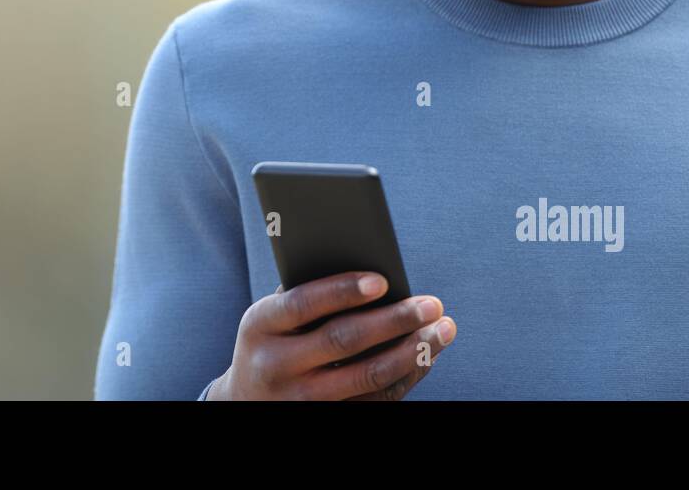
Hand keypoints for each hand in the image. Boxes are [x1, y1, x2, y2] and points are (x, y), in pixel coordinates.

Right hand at [206, 272, 455, 399]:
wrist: (246, 401)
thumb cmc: (272, 340)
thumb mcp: (272, 317)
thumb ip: (306, 292)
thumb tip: (371, 270)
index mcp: (259, 325)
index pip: (303, 304)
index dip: (342, 290)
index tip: (382, 280)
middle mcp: (275, 365)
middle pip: (343, 341)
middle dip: (393, 320)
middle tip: (432, 304)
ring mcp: (299, 400)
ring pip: (366, 378)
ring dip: (412, 353)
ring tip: (442, 330)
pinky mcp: (324, 418)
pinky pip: (374, 401)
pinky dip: (405, 377)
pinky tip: (426, 356)